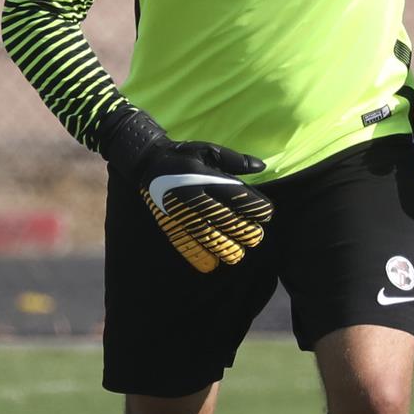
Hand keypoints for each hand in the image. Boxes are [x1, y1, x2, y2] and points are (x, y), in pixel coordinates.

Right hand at [99, 107, 272, 272]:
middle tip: (256, 236)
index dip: (254, 206)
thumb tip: (262, 166)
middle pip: (224, 219)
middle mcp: (192, 196)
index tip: (267, 212)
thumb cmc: (183, 155)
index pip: (235, 195)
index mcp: (203, 176)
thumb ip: (235, 160)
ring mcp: (179, 211)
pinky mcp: (169, 222)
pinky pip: (184, 243)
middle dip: (243, 230)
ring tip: (238, 253)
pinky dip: (198, 256)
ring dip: (225, 247)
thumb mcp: (208, 150)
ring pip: (206, 236)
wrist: (146, 162)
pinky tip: (211, 263)